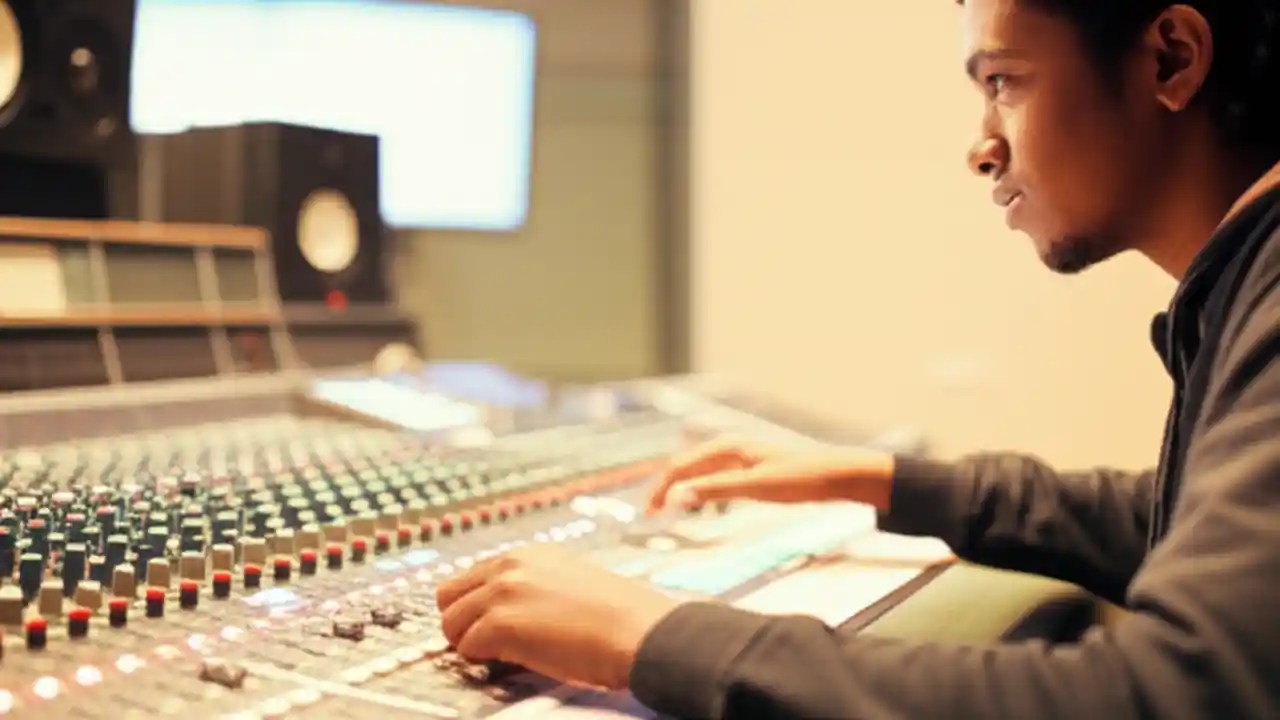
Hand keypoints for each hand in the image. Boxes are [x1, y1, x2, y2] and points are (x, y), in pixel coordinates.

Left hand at [436, 544, 679, 689]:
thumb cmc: (618, 616)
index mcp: (528, 554)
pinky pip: (467, 647)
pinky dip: (482, 660)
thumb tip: (513, 611)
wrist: (636, 631)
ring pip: (451, 622)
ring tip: (499, 655)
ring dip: (468, 642)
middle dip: (461, 621)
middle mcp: (510, 565)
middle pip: (448, 594)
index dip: (476, 605)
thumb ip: (534, 587)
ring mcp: (503, 592)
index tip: (487, 624)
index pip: (473, 575)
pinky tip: (511, 661)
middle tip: (484, 643)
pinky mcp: (501, 623)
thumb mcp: (571, 582)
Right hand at [647, 437, 895, 512]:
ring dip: (680, 487)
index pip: (680, 466)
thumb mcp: (757, 487)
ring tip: (667, 508)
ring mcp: (741, 456)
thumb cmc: (801, 478)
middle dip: (665, 487)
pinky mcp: (751, 467)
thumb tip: (679, 495)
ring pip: (699, 470)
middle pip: (685, 465)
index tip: (649, 513)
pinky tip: (701, 501)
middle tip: (651, 514)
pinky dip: (699, 488)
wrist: (837, 474)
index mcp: (728, 448)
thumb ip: (717, 490)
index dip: (661, 489)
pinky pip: (714, 475)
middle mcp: (730, 447)